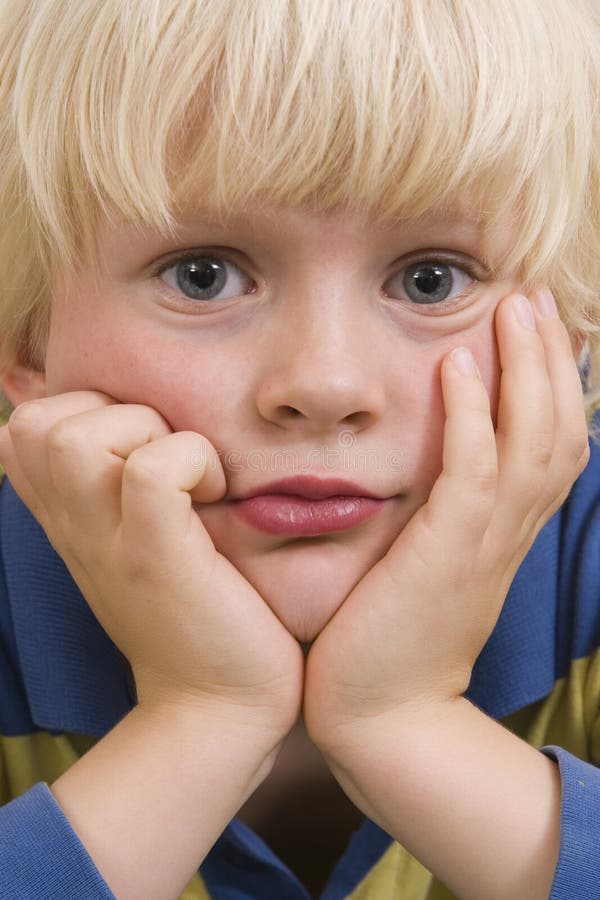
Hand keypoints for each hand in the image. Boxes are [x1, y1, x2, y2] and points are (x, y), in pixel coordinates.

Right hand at [0, 393, 302, 736]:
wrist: (216, 707)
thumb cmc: (194, 614)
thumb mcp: (135, 542)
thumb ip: (119, 489)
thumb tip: (148, 426)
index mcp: (67, 520)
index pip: (19, 428)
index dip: (79, 410)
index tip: (138, 445)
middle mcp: (74, 527)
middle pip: (34, 422)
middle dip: (112, 411)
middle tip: (166, 455)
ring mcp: (109, 543)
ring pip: (76, 438)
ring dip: (146, 431)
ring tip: (189, 475)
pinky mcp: (156, 557)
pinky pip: (150, 471)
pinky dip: (192, 459)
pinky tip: (216, 494)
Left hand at [304, 290, 589, 746]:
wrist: (379, 713)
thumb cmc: (391, 637)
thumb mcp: (428, 566)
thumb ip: (440, 518)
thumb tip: (426, 468)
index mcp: (506, 532)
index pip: (553, 445)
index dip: (557, 385)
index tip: (540, 329)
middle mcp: (509, 532)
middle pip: (559, 430)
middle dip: (552, 359)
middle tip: (534, 297)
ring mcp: (484, 542)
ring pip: (532, 440)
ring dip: (527, 368)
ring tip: (512, 307)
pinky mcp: (444, 552)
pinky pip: (473, 470)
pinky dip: (473, 415)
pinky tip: (457, 365)